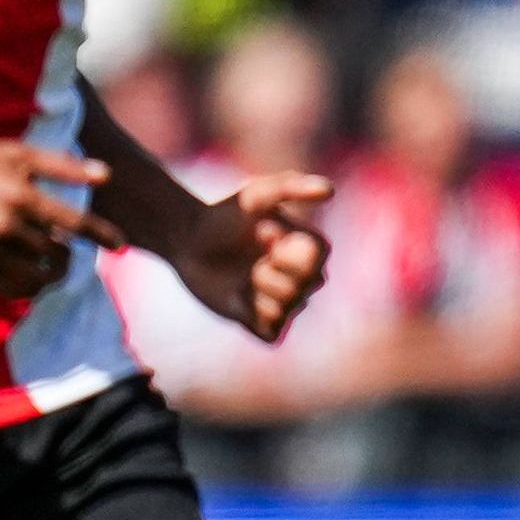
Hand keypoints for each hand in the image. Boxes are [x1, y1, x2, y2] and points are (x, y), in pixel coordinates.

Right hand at [0, 136, 105, 300]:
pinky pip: (8, 290)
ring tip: (50, 266)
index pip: (77, 224)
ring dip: (50, 274)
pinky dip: (25, 287)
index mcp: (23, 197)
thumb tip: (107, 175)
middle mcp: (7, 228)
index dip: (103, 236)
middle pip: (58, 255)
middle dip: (68, 254)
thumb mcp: (18, 153)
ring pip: (36, 278)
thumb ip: (63, 166)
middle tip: (65, 249)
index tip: (121, 245)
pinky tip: (28, 276)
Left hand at [171, 171, 336, 341]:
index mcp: (311, 249)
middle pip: (302, 288)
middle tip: (251, 260)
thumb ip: (291, 186)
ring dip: (257, 292)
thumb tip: (330, 190)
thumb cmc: (225, 215)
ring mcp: (285, 303)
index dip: (286, 248)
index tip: (262, 232)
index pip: (317, 260)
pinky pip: (271, 332)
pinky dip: (252, 317)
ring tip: (242, 277)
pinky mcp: (263, 324)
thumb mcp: (255, 194)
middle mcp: (304, 279)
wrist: (188, 240)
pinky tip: (237, 298)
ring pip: (285, 309)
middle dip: (269, 272)